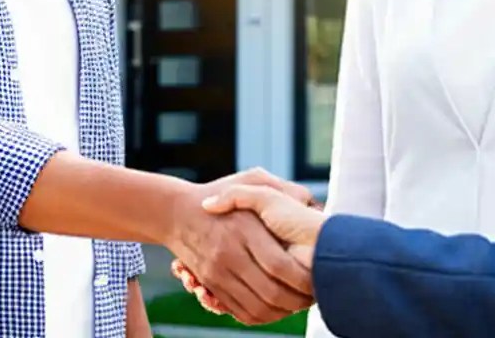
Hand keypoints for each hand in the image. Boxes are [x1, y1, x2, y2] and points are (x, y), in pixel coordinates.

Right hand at [163, 169, 314, 324]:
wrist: (176, 212)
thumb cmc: (220, 191)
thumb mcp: (251, 179)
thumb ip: (281, 187)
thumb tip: (309, 200)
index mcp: (244, 229)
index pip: (280, 266)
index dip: (303, 278)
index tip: (318, 277)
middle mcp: (229, 254)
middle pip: (271, 291)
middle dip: (298, 300)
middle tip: (314, 296)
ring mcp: (218, 273)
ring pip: (257, 307)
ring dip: (283, 312)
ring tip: (299, 304)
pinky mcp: (211, 284)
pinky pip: (239, 311)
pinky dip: (261, 316)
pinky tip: (276, 308)